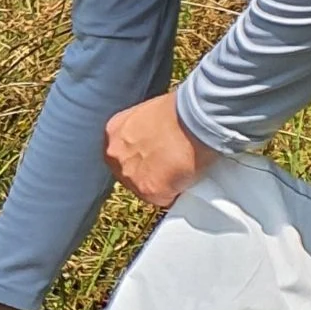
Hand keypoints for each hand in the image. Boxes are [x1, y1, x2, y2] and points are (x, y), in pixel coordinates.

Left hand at [103, 88, 219, 209]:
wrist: (196, 117)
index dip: (142, 159)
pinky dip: (177, 192)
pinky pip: (165, 199)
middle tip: (171, 166)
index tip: (156, 158)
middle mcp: (115, 154)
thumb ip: (146, 133)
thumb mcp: (152, 115)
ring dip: (163, 184)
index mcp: (114, 131)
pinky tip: (188, 178)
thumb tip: (157, 144)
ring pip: (145, 189)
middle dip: (149, 172)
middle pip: (130, 173)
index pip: (123, 154)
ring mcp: (130, 174)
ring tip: (183, 170)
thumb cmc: (182, 110)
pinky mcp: (150, 190)